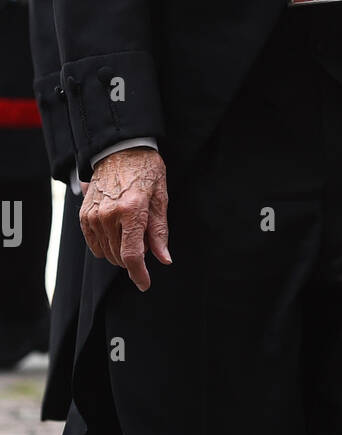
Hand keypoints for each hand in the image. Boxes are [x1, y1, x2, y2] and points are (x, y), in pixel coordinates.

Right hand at [80, 147, 170, 292]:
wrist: (121, 150)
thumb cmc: (147, 171)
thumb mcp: (161, 198)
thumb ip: (160, 232)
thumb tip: (164, 259)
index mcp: (132, 211)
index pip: (132, 254)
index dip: (139, 274)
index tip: (144, 284)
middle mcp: (108, 215)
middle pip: (119, 256)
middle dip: (135, 257)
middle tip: (145, 238)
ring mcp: (93, 215)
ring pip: (105, 252)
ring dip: (120, 251)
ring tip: (132, 229)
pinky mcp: (83, 214)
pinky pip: (93, 243)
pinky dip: (105, 244)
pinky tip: (117, 230)